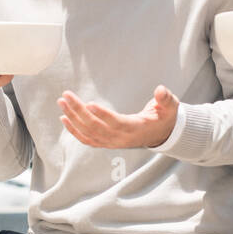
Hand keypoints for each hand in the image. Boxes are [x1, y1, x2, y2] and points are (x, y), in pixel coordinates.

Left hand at [56, 85, 178, 148]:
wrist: (161, 134)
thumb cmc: (164, 117)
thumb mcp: (170, 107)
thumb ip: (166, 99)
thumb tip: (161, 90)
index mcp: (136, 129)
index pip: (117, 123)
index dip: (103, 115)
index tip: (89, 104)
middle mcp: (121, 139)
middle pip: (97, 127)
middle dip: (79, 112)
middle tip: (66, 96)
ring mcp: (112, 142)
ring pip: (89, 133)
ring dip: (73, 118)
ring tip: (62, 103)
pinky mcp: (107, 142)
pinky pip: (87, 140)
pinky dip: (74, 131)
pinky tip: (64, 119)